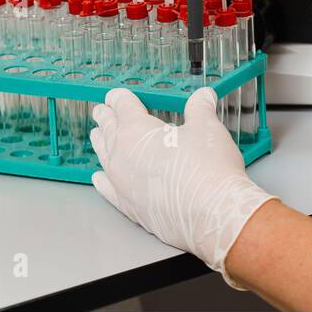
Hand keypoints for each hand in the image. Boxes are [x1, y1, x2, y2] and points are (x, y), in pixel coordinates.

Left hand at [90, 87, 275, 286]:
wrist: (214, 215)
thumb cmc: (209, 170)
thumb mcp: (207, 128)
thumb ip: (200, 108)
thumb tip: (203, 96)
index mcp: (136, 130)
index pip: (122, 107)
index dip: (119, 98)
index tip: (116, 95)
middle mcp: (122, 156)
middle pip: (108, 130)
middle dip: (105, 118)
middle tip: (101, 111)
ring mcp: (123, 183)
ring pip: (104, 157)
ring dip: (101, 144)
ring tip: (97, 136)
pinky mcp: (130, 207)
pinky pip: (108, 190)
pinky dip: (102, 182)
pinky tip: (99, 178)